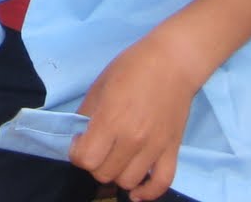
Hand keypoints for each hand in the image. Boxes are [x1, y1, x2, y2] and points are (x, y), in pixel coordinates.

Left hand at [71, 33, 201, 200]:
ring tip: (115, 158)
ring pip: (128, 182)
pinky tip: (137, 190)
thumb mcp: (100, 85)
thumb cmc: (132, 67)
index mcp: (111, 120)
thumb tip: (79, 136)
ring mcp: (154, 147)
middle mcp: (133, 139)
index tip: (79, 142)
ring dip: (117, 174)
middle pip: (104, 174)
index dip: (77, 153)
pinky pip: (161, 183)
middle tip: (97, 147)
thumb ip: (86, 114)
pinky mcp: (173, 150)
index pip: (85, 159)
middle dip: (94, 163)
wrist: (173, 62)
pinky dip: (148, 192)